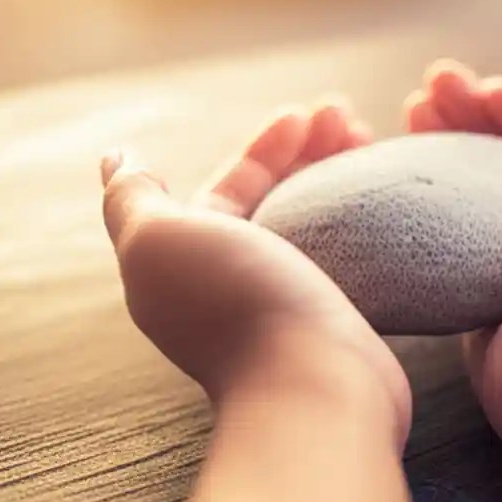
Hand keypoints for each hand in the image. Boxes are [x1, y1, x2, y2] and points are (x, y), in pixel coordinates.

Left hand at [100, 100, 410, 446]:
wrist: (314, 386)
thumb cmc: (237, 306)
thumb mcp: (159, 239)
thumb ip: (133, 198)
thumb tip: (115, 160)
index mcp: (186, 263)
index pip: (226, 188)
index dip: (263, 147)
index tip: (308, 114)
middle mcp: (231, 285)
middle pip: (273, 201)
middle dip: (307, 152)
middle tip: (353, 121)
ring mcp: (285, 308)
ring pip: (312, 225)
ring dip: (336, 178)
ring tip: (372, 144)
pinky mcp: (330, 324)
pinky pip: (343, 258)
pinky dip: (360, 223)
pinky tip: (385, 206)